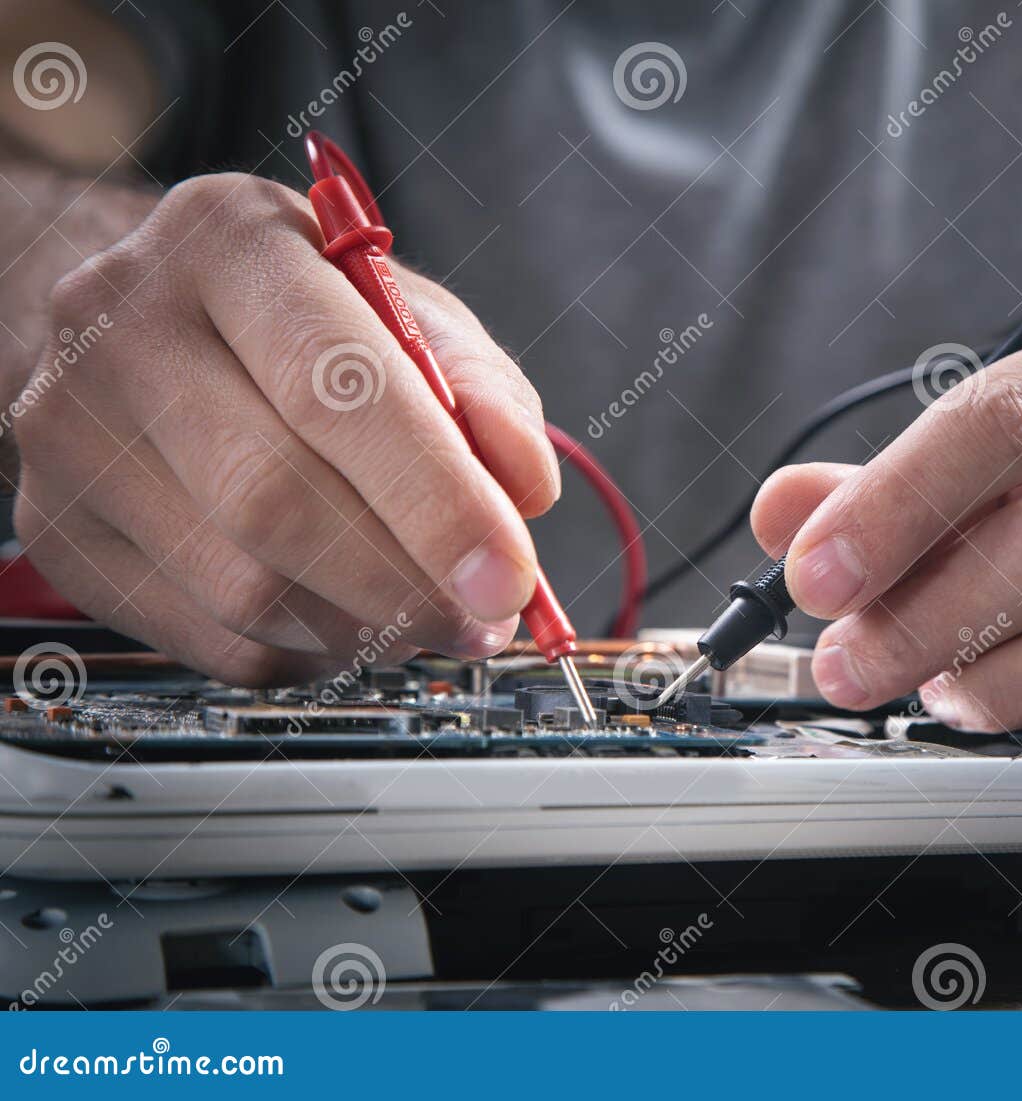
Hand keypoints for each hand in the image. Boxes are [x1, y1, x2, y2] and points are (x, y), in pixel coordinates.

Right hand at [11, 173, 558, 683]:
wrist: (153, 328)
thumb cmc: (308, 323)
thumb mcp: (410, 316)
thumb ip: (481, 390)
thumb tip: (524, 489)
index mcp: (229, 241)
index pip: (332, 385)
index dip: (432, 496)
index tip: (509, 574)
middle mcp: (120, 324)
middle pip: (272, 498)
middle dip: (405, 582)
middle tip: (483, 618)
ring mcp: (69, 433)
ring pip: (240, 587)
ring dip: (366, 628)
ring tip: (430, 613)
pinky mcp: (57, 531)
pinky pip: (209, 637)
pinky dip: (307, 651)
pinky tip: (347, 618)